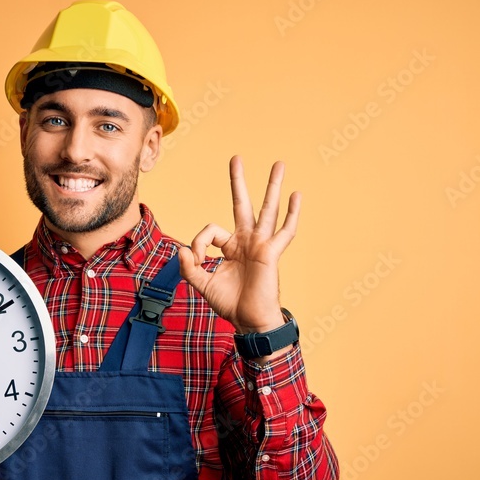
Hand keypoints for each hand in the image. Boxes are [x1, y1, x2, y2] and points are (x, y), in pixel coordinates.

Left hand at [179, 157, 299, 351]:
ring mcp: (260, 244)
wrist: (250, 321)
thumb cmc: (231, 303)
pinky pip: (285, 231)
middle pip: (242, 204)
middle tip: (236, 158)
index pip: (211, 231)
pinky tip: (296, 195)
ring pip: (267, 210)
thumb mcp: (203, 284)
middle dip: (238, 181)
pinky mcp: (271, 253)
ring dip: (272, 186)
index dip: (200, 243)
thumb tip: (182, 250)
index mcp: (231, 247)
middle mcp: (246, 241)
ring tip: (279, 164)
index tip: (198, 261)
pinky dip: (292, 213)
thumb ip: (190, 268)